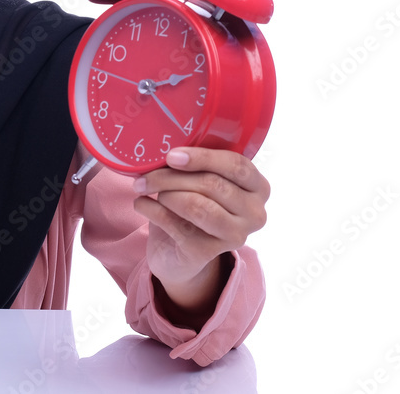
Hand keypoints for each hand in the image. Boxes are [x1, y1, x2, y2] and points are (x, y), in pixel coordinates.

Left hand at [132, 147, 268, 323]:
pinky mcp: (209, 252)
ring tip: (145, 189)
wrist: (179, 251)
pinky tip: (141, 203)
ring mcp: (235, 235)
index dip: (202, 158)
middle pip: (212, 184)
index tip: (171, 156)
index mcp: (257, 186)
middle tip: (144, 175)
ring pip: (196, 205)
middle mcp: (255, 213)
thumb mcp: (198, 180)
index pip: (236, 165)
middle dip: (172, 177)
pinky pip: (176, 224)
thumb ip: (194, 164)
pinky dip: (151, 210)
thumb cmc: (191, 204)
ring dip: (164, 193)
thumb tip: (164, 148)